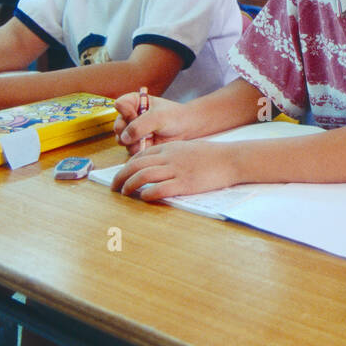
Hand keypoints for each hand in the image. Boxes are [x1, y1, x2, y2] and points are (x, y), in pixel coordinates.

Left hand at [111, 139, 238, 200]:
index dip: (127, 165)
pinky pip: (159, 188)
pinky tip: (143, 197)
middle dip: (120, 176)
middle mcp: (169, 157)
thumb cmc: (213, 155)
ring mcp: (176, 170)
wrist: (232, 159)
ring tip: (124, 193)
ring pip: (143, 176)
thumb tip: (160, 165)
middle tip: (113, 187)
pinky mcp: (184, 183)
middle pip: (136, 165)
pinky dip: (147, 193)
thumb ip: (173, 154)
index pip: (141, 155)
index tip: (121, 175)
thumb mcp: (189, 148)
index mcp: (170, 148)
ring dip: (129, 185)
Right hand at [114, 91, 192, 154]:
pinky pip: (130, 150)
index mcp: (134, 102)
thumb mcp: (157, 117)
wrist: (186, 130)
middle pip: (117, 126)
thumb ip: (139, 126)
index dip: (126, 112)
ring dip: (135, 141)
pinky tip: (152, 143)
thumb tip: (124, 138)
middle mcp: (130, 117)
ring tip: (151, 137)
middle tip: (145, 131)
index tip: (138, 114)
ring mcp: (133, 131)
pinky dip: (140, 149)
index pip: (119, 105)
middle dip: (129, 131)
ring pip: (122, 140)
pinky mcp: (137, 144)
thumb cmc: (175, 117)